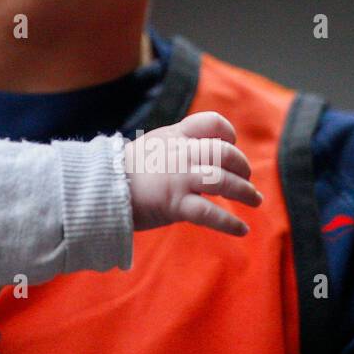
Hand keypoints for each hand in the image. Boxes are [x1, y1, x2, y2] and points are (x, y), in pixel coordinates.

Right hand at [123, 111, 261, 234]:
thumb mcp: (152, 146)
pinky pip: (210, 213)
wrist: (98, 187)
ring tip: (255, 201)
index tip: (232, 146)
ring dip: (245, 193)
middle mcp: (180, 154)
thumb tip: (200, 153)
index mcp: (174, 136)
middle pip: (224, 153)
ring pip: (223, 181)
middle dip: (242, 167)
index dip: (228, 134)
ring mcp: (178, 178)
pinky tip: (242, 229)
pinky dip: (230, 223)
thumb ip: (176, 146)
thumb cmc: (125, 170)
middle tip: (246, 179)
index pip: (211, 123)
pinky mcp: (175, 204)